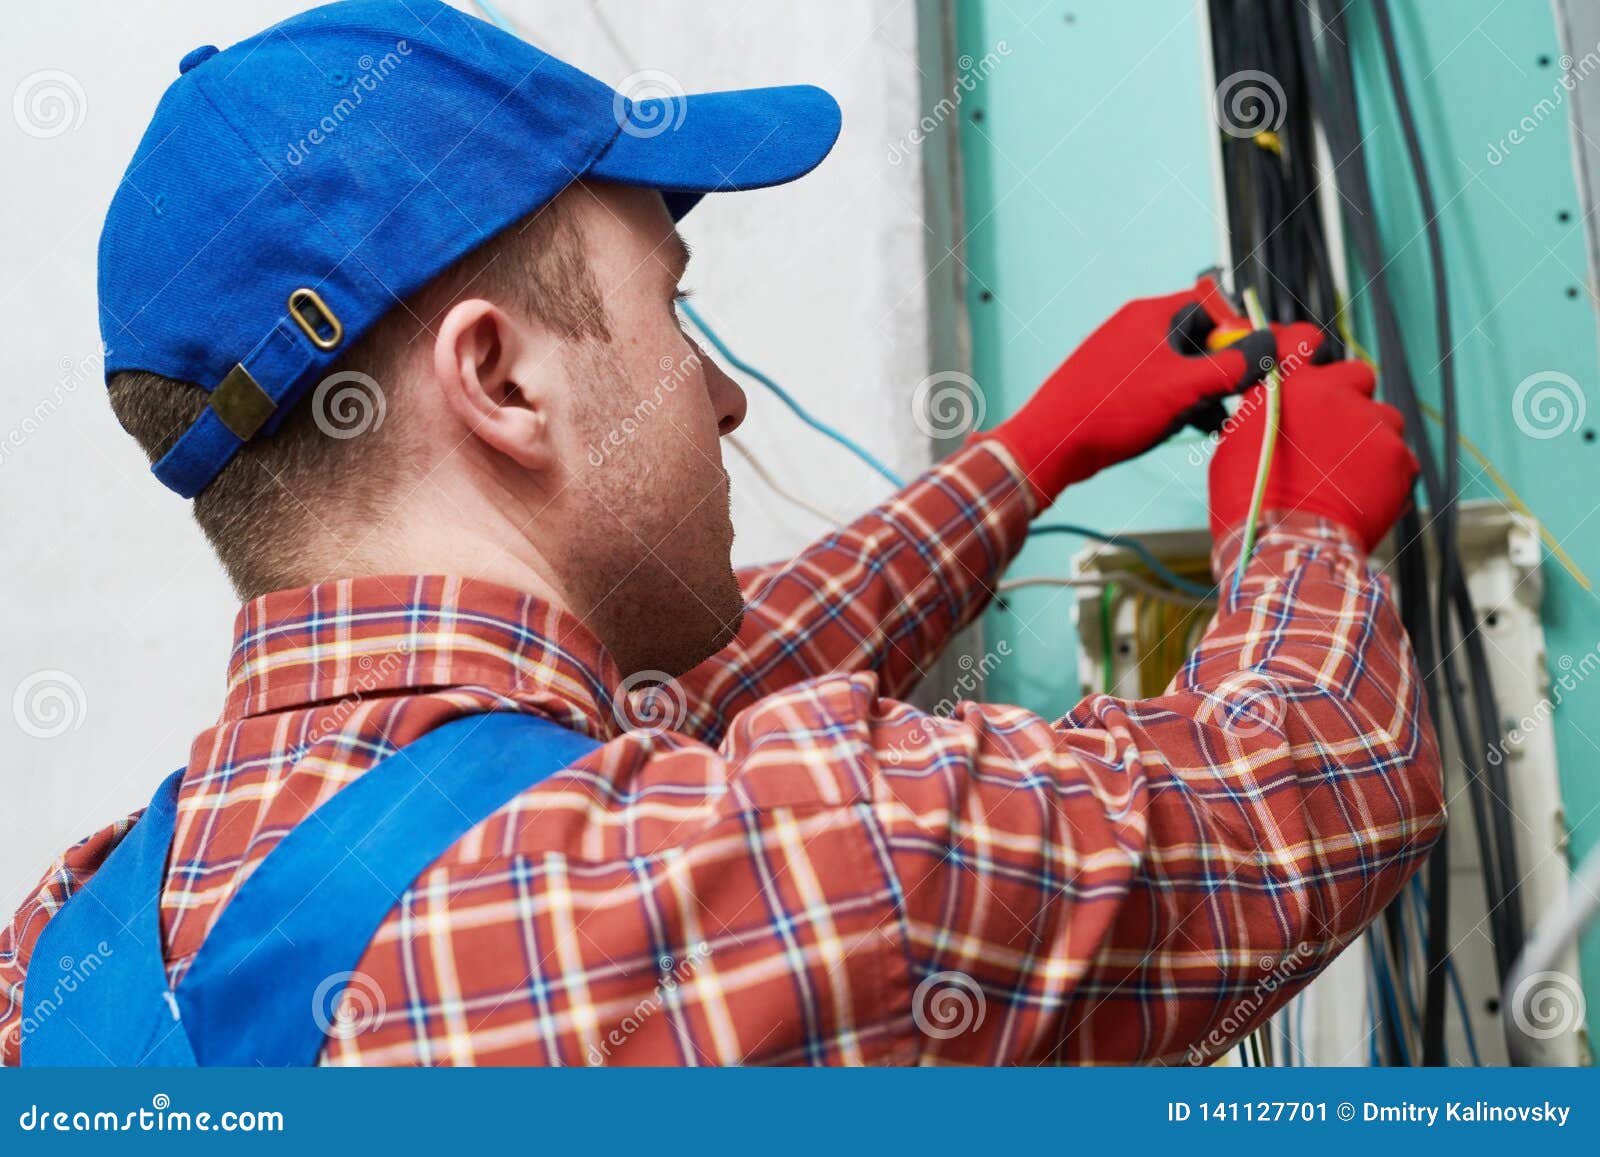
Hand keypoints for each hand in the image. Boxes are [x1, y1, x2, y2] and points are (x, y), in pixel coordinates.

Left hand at [981, 277, 1323, 505]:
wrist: (1048, 446)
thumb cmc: (1110, 410)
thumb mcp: (1182, 388)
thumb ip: (1233, 366)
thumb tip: (1277, 344)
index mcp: (1152, 315)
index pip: (1215, 305)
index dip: (1243, 331)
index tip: (1263, 360)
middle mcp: (1136, 328)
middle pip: (1200, 338)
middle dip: (1224, 368)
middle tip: (1243, 396)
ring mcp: (1123, 357)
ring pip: (1181, 366)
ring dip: (1204, 391)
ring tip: (1214, 419)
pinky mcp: (1114, 386)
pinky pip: (1159, 386)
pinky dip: (1180, 403)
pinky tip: (1190, 426)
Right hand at [1209, 358, 1418, 551]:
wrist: (1287, 546)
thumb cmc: (1250, 502)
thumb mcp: (1236, 444)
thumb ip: (1261, 413)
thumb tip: (1267, 408)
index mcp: (1290, 386)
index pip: (1304, 340)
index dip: (1308, 349)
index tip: (1310, 360)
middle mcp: (1336, 394)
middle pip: (1358, 375)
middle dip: (1350, 399)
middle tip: (1333, 434)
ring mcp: (1373, 425)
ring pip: (1384, 420)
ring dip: (1370, 439)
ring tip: (1348, 475)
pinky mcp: (1400, 459)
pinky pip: (1400, 459)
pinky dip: (1386, 476)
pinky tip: (1361, 497)